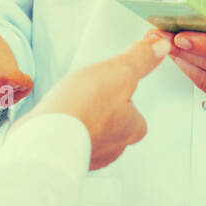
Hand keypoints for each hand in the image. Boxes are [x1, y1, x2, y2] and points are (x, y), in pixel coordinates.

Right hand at [16, 31, 168, 170]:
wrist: (44, 139)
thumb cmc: (83, 107)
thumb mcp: (118, 72)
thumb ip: (140, 59)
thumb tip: (161, 46)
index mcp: (131, 130)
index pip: (135, 113)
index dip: (121, 96)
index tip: (108, 86)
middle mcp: (114, 149)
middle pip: (113, 126)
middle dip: (100, 112)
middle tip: (85, 94)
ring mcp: (89, 156)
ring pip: (90, 135)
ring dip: (81, 122)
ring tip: (67, 105)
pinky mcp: (65, 159)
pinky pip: (69, 143)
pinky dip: (64, 131)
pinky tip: (54, 120)